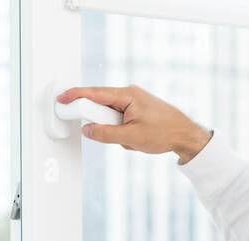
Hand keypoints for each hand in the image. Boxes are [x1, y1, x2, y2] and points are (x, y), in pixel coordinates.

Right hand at [55, 85, 212, 163]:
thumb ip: (106, 134)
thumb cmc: (166, 132)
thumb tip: (88, 130)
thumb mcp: (132, 137)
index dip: (76, 96)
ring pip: (112, 119)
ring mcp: (134, 103)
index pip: (94, 93)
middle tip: (121, 135)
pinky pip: (121, 123)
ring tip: (136, 139)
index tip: (62, 99)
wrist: (187, 136)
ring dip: (119, 134)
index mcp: (127, 95)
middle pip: (102, 107)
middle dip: (107, 126)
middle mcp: (129, 95)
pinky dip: (126, 134)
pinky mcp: (137, 111)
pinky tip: (139, 139)